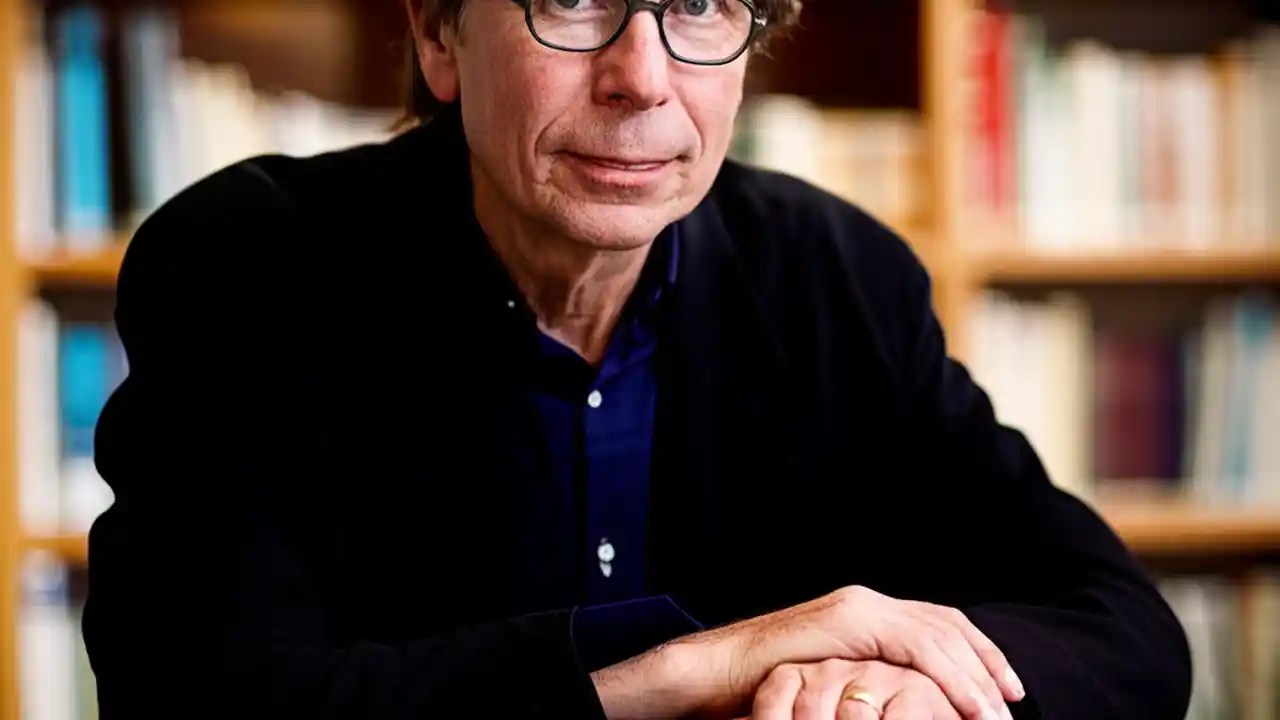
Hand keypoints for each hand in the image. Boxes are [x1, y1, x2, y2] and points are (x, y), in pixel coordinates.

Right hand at [665, 586, 1022, 719]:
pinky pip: (917, 645)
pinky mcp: (849, 620)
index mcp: (867, 614)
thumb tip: (903, 705)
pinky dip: (951, 675)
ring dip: (976, 676)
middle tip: (1014, 703)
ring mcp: (859, 607)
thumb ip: (869, 680)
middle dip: (988, 663)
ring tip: (997, 716)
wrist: (718, 673)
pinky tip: (969, 705)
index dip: (978, 655)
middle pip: (949, 624)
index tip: (1006, 692)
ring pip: (940, 634)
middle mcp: (868, 602)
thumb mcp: (834, 682)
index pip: (940, 626)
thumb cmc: (768, 688)